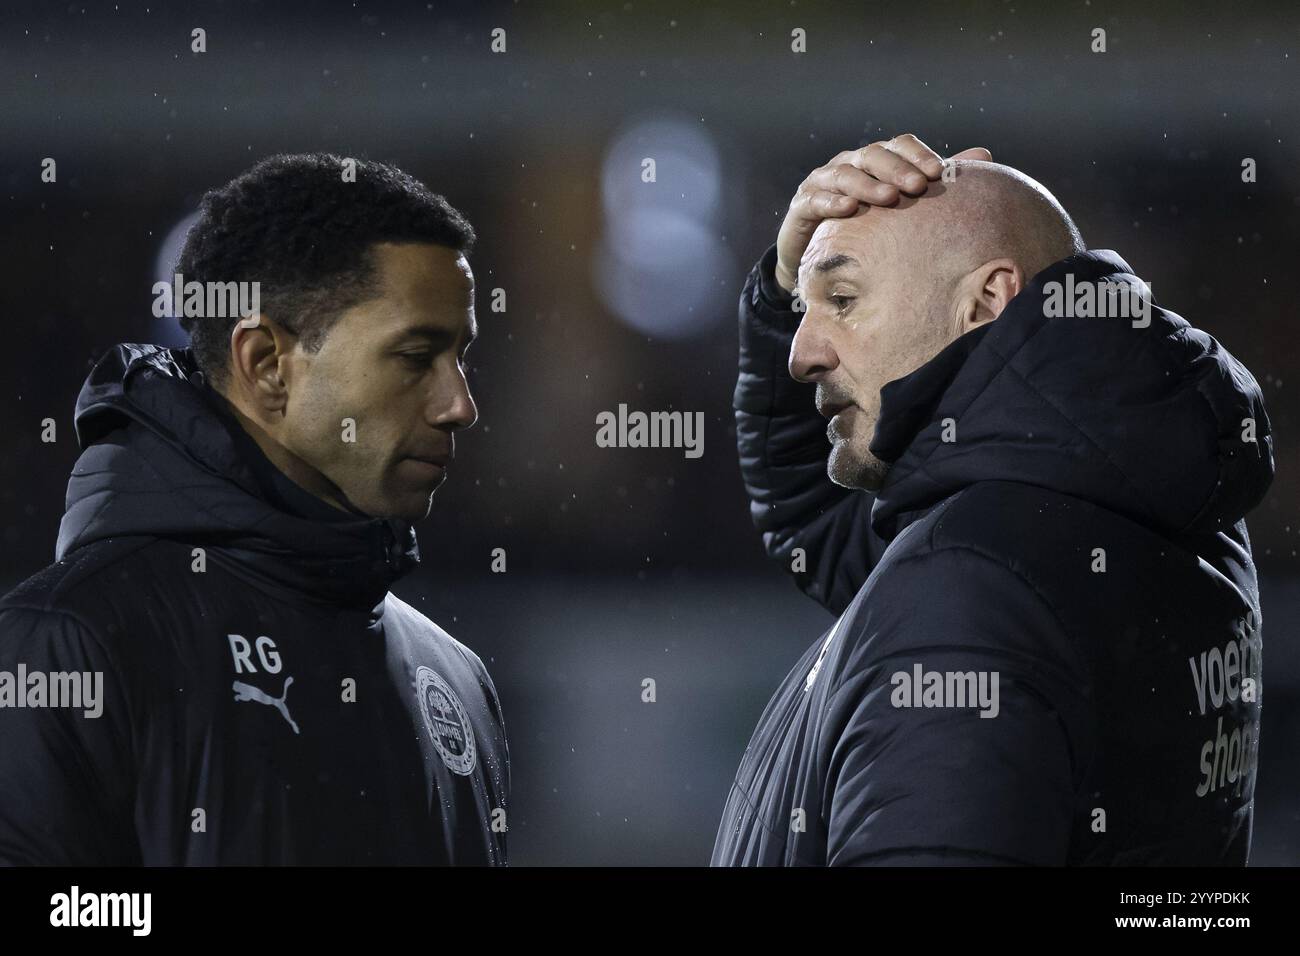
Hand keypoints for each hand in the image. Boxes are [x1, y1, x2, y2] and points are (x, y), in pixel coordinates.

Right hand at [773, 134, 991, 292]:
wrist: (819, 258)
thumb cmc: (867, 228)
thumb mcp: (902, 206)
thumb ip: (935, 179)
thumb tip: (985, 155)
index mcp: (875, 161)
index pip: (898, 145)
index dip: (917, 155)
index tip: (940, 173)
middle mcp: (848, 164)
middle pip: (872, 154)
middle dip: (896, 168)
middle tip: (918, 186)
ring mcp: (822, 183)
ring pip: (844, 174)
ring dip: (867, 184)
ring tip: (888, 198)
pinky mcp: (801, 206)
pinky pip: (816, 199)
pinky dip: (832, 202)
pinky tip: (849, 209)